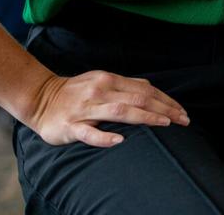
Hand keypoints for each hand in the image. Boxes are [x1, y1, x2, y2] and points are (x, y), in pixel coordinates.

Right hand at [24, 70, 189, 147]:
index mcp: (109, 80)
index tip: (182, 112)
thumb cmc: (76, 92)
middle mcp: (100, 92)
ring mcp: (85, 109)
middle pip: (138, 99)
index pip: (145, 89)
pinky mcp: (70, 126)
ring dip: (144, 117)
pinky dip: (104, 137)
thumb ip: (125, 85)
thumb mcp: (102, 81)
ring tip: (164, 123)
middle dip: (164, 109)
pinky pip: (88, 133)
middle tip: (183, 120)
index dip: (166, 100)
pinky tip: (119, 141)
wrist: (39, 98)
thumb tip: (151, 88)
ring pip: (119, 112)